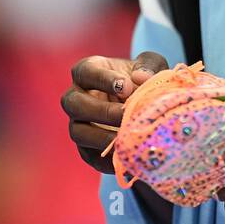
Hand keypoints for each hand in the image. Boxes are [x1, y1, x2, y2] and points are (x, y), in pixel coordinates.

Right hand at [61, 51, 168, 173]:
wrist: (146, 107)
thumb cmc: (144, 80)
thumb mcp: (151, 66)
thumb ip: (148, 67)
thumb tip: (141, 78)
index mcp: (88, 72)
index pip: (85, 72)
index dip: (103, 79)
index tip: (126, 87)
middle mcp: (76, 97)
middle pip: (73, 103)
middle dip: (101, 110)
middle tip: (125, 114)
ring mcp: (78, 124)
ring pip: (77, 132)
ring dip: (102, 136)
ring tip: (126, 136)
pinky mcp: (86, 148)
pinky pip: (90, 155)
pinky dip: (107, 158)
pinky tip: (127, 154)